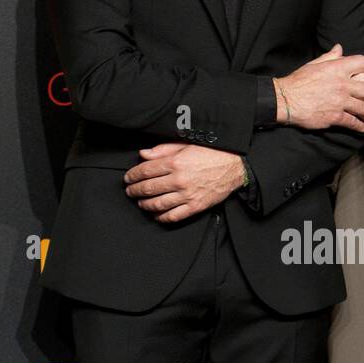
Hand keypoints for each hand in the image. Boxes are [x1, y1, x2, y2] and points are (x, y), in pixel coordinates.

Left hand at [123, 142, 244, 221]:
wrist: (235, 166)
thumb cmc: (211, 153)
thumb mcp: (186, 145)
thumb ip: (163, 150)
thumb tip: (143, 155)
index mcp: (175, 162)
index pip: (145, 171)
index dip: (133, 175)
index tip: (128, 178)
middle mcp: (179, 180)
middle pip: (148, 188)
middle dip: (134, 191)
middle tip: (130, 191)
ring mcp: (187, 195)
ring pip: (158, 204)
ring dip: (145, 204)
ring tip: (140, 203)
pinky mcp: (195, 206)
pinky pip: (174, 216)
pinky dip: (161, 217)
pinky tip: (156, 215)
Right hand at [274, 43, 363, 130]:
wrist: (285, 99)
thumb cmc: (298, 81)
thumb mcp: (314, 64)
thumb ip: (330, 57)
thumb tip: (339, 48)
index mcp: (337, 68)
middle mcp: (342, 84)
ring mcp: (340, 101)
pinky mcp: (335, 117)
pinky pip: (353, 122)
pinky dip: (360, 126)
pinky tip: (361, 127)